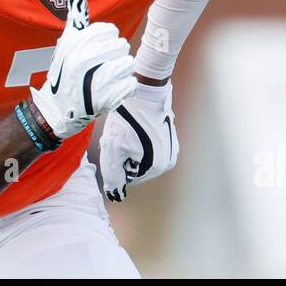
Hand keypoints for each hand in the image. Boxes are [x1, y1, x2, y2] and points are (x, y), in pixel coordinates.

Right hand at [29, 0, 137, 140]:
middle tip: (101, 67)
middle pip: (122, 46)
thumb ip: (76, 14)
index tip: (94, 52)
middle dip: (116, 56)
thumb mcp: (67, 41)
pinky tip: (113, 91)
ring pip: (129, 64)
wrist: (58, 109)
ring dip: (122, 72)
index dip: (106, 41)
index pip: (111, 30)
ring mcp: (93, 81)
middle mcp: (82, 60)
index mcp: (75, 43)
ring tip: (108, 79)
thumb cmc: (66, 70)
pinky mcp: (105, 100)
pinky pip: (132, 85)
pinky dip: (126, 88)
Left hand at [100, 80, 178, 201]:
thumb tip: (115, 194)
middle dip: (125, 157)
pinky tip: (136, 127)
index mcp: (156, 167)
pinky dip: (140, 142)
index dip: (117, 163)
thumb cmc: (127, 119)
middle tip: (121, 137)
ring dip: (132, 149)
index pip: (128, 179)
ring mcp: (171, 149)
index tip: (117, 144)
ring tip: (128, 131)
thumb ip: (114, 176)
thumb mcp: (114, 148)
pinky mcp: (170, 138)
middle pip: (136, 169)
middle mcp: (168, 162)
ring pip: (143, 158)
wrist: (144, 91)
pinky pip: (150, 148)